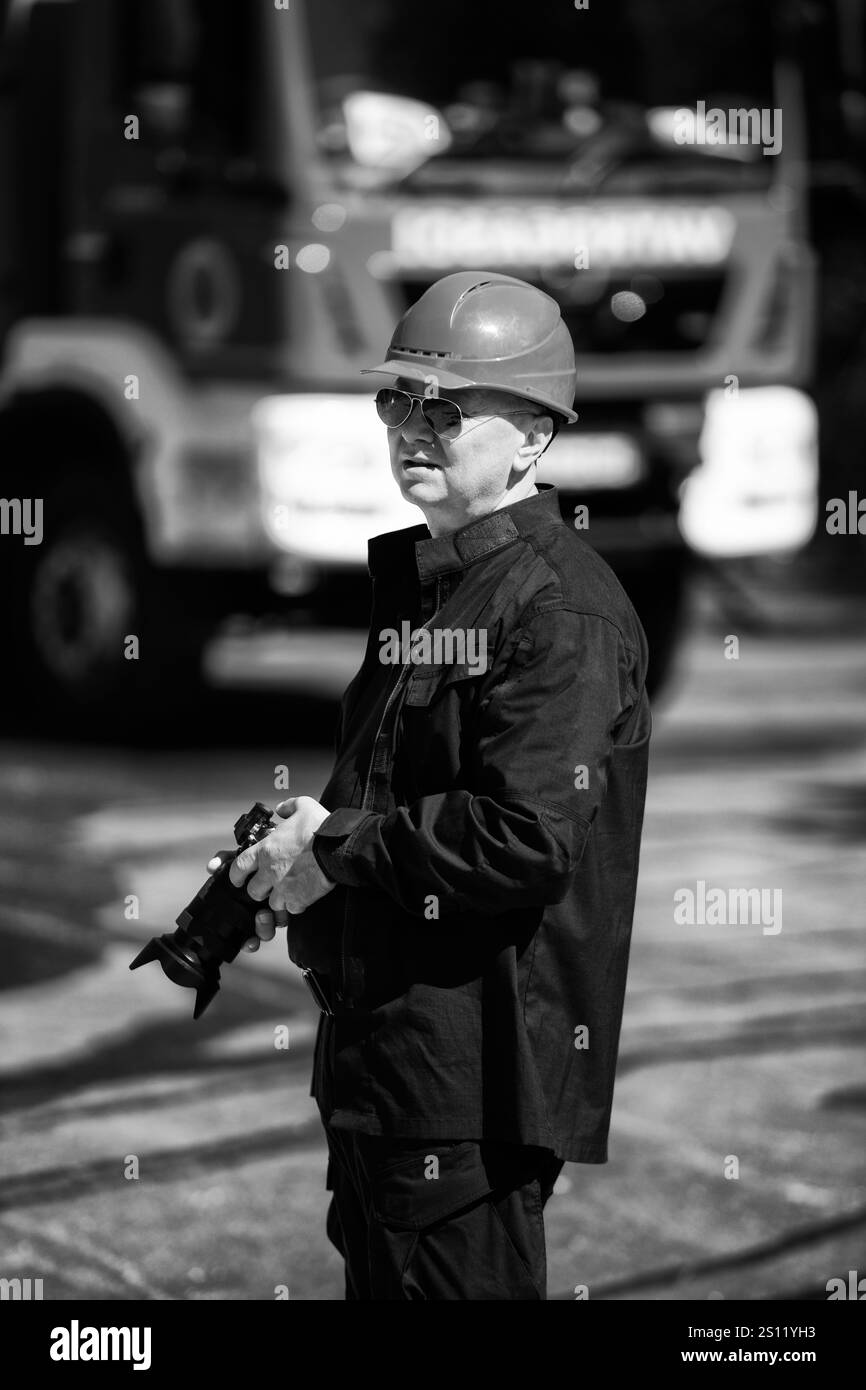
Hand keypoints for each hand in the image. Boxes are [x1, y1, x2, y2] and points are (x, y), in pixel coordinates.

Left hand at [206, 797, 335, 952]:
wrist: (338, 847)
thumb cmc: (320, 827)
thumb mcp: (303, 806)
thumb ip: (288, 807)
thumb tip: (281, 809)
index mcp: (266, 850)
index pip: (239, 867)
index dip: (236, 875)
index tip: (238, 878)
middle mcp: (270, 872)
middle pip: (253, 891)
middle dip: (259, 890)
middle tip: (268, 886)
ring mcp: (284, 888)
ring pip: (272, 904)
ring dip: (279, 899)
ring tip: (288, 891)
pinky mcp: (300, 899)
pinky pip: (293, 909)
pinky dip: (296, 905)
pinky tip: (303, 896)